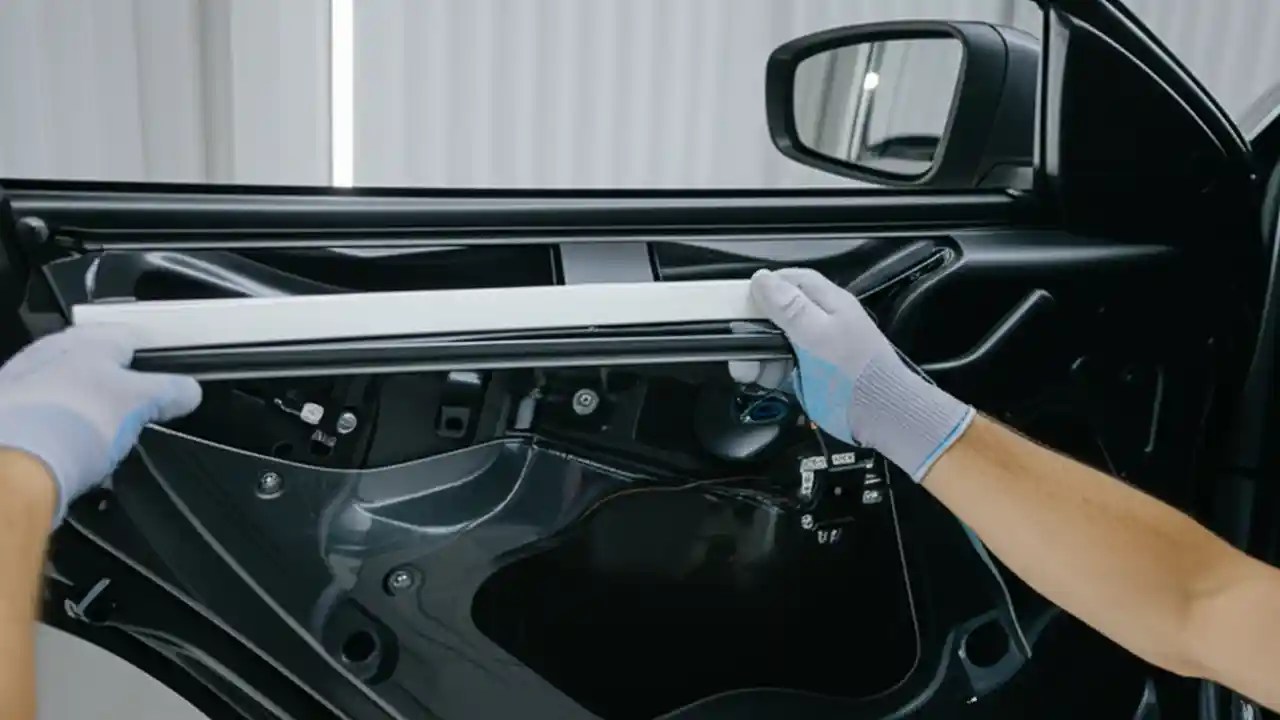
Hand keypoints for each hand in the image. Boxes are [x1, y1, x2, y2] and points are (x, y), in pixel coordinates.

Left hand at [0, 324, 201, 523]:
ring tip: (103, 437)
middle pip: (96, 362)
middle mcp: (51, 352)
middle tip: (137, 410)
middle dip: (117, 383)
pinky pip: (45, 416)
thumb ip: (171, 391)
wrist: (14, 466)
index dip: (156, 355)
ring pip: (68, 389)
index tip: (169, 374)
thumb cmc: (78, 423)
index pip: (132, 336)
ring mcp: (23, 382)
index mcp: (87, 341)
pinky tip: (71, 449)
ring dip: (87, 407)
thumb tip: (190, 390)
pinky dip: (61, 428)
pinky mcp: (7, 414)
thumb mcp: (142, 403)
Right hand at [748, 267, 974, 480]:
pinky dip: (768, 372)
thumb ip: (789, 308)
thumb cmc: (854, 375)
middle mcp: (823, 323)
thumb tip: (761, 278)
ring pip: (776, 342)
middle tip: (738, 344)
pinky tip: (761, 380)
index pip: (793, 280)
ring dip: (757, 354)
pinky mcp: (812, 374)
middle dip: (754, 328)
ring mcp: (817, 350)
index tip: (740, 301)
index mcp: (829, 304)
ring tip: (748, 371)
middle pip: (779, 313)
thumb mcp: (818, 337)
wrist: (883, 417)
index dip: (765, 286)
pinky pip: (782, 366)